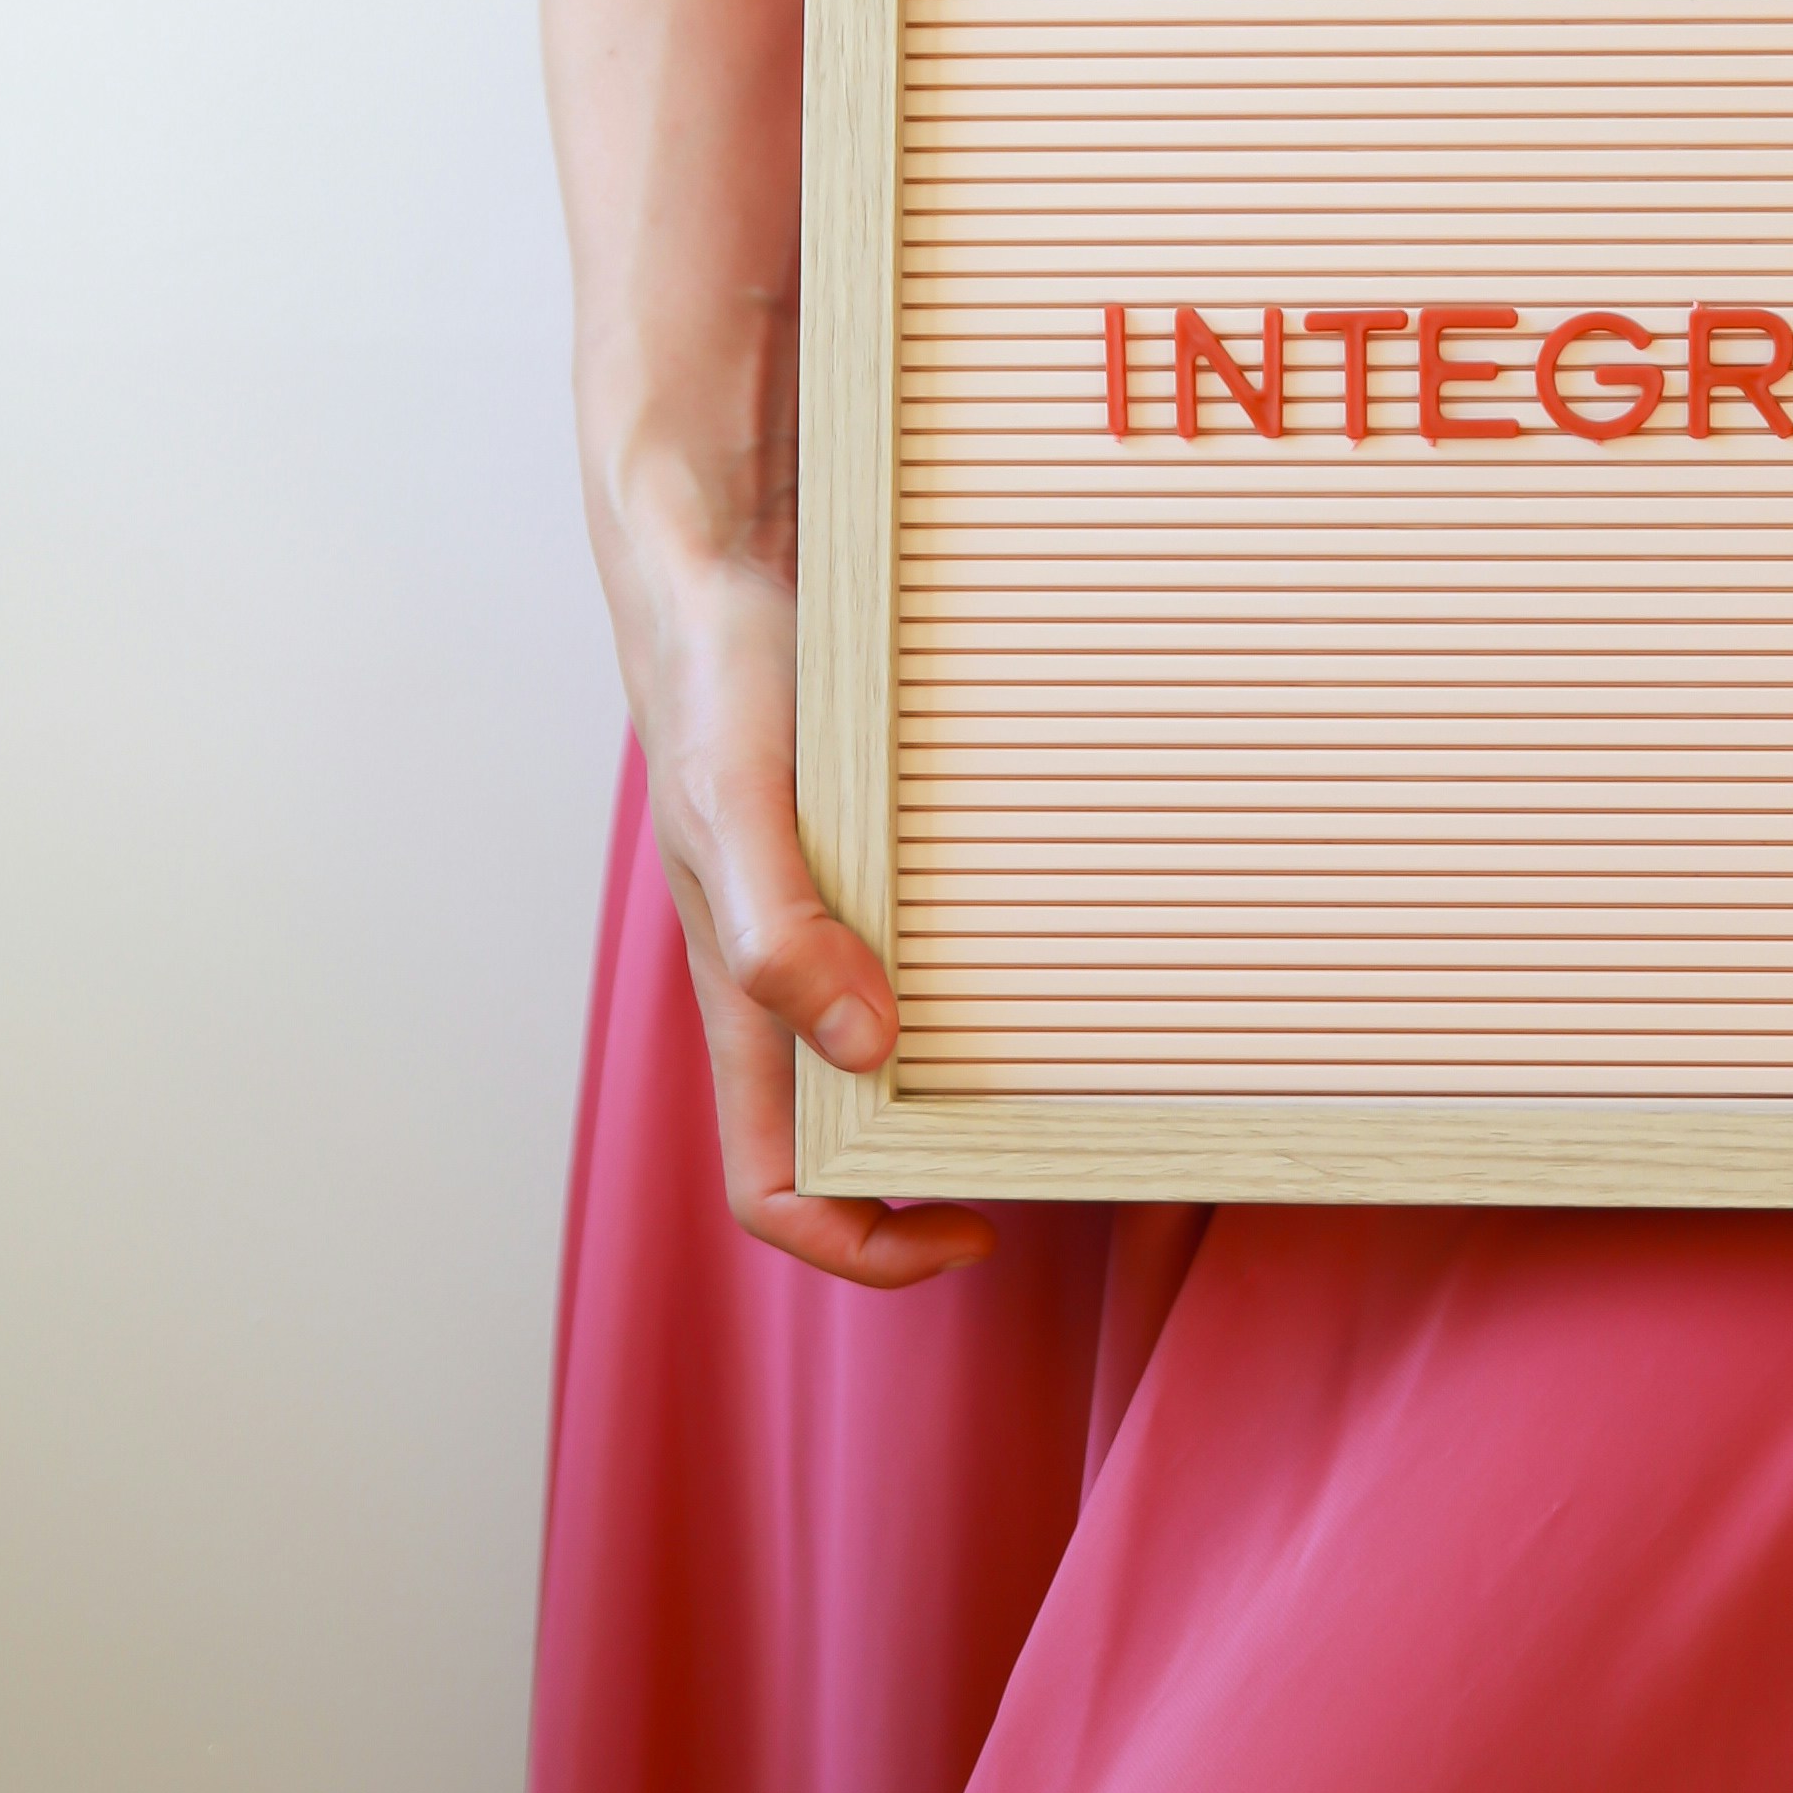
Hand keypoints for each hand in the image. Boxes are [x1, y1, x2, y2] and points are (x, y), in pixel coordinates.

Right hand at [614, 511, 995, 1288]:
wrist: (720, 545)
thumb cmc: (712, 674)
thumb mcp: (735, 805)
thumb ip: (779, 929)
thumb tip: (861, 1050)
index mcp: (739, 996)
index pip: (776, 1187)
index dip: (862, 1246)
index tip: (971, 1227)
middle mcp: (782, 974)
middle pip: (846, 1134)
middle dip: (937, 1171)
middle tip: (1056, 1143)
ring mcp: (825, 914)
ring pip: (891, 1042)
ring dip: (970, 1070)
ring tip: (1080, 1055)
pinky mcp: (868, 851)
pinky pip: (923, 942)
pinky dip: (987, 964)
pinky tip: (1061, 927)